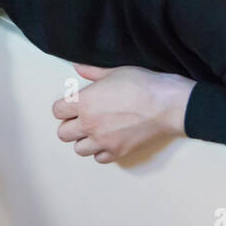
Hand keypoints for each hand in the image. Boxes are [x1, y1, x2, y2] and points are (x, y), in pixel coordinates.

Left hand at [51, 64, 193, 163]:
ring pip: (78, 149)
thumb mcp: (115, 72)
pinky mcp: (117, 152)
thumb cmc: (142, 85)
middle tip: (83, 119)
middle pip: (62, 133)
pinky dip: (101, 151)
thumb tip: (77, 67)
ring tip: (96, 131)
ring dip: (84, 141)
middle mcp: (88, 124)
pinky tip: (109, 140)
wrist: (168, 104)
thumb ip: (92, 72)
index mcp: (83, 102)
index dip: (64, 107)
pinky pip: (99, 158)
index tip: (74, 105)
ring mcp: (102, 141)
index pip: (56, 111)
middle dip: (70, 126)